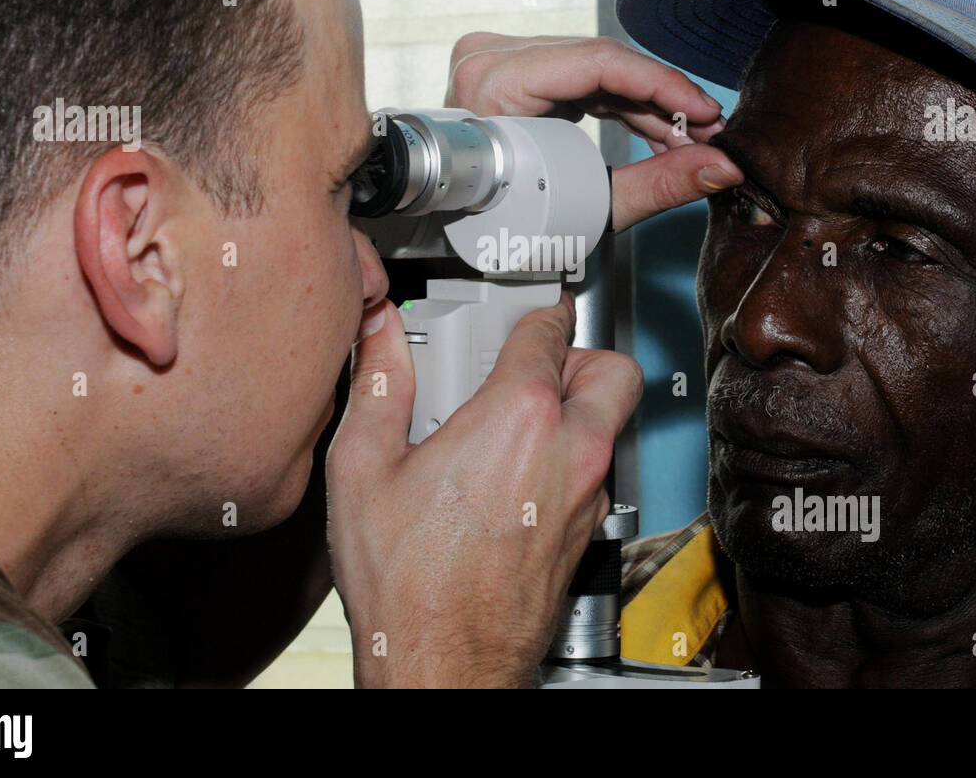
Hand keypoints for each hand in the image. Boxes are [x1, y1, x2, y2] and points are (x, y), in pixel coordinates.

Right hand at [326, 292, 641, 687]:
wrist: (442, 665)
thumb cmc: (407, 583)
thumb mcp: (362, 467)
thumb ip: (377, 384)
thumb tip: (378, 336)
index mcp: (518, 418)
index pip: (548, 329)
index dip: (531, 310)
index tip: (518, 313)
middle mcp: (568, 451)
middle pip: (613, 370)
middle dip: (580, 354)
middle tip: (534, 363)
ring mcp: (585, 497)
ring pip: (607, 425)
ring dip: (573, 411)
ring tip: (508, 424)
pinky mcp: (585, 534)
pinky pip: (593, 473)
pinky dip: (565, 460)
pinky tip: (510, 477)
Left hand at [445, 33, 744, 229]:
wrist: (453, 227)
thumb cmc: (496, 222)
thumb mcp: (583, 208)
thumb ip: (656, 185)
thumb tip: (720, 167)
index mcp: (493, 82)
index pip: (598, 62)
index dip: (661, 84)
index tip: (704, 111)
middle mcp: (492, 59)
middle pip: (603, 64)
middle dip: (664, 102)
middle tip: (708, 134)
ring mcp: (500, 61)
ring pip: (599, 70)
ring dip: (649, 106)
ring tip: (689, 140)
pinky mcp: (514, 71)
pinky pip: (583, 78)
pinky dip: (623, 105)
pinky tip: (659, 130)